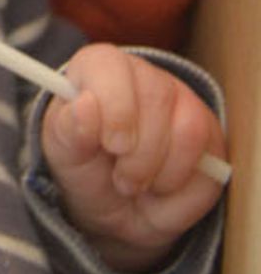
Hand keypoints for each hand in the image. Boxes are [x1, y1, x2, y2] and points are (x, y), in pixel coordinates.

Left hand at [41, 43, 227, 272]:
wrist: (114, 208)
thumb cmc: (85, 167)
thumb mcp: (63, 152)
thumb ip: (68, 129)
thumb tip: (83, 105)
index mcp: (99, 67)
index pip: (111, 64)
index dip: (115, 107)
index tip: (111, 145)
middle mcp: (144, 76)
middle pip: (156, 97)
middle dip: (137, 154)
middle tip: (120, 178)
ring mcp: (182, 102)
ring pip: (188, 128)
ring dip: (159, 172)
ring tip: (136, 183)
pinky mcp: (209, 134)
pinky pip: (208, 156)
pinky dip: (181, 182)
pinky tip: (161, 186)